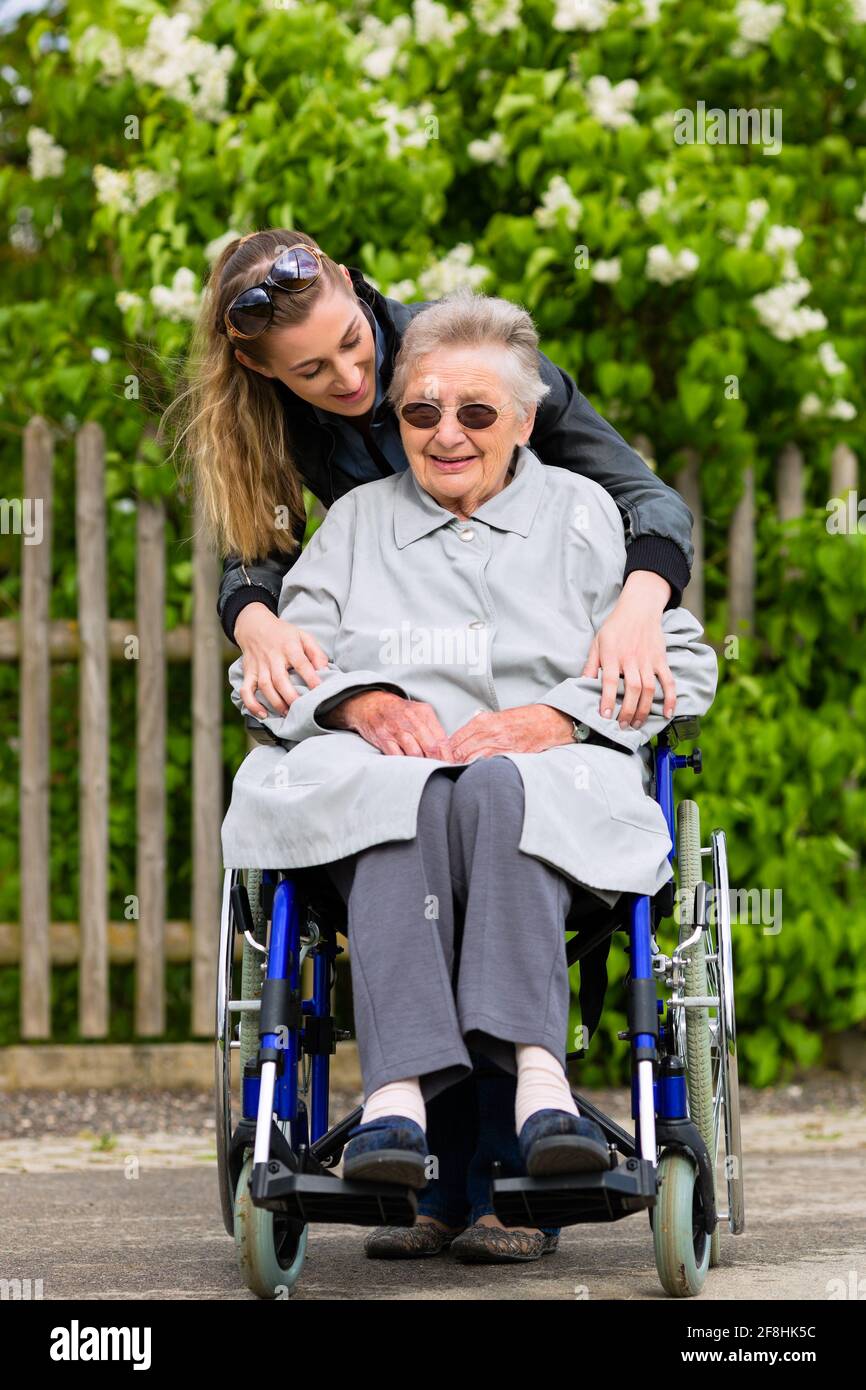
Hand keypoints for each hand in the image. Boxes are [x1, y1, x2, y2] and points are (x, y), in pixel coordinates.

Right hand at [235, 603, 329, 717]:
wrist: (254, 625)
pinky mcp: (248, 673)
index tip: (319, 689)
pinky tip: (262, 714)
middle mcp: (272, 657)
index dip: (310, 677)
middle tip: (301, 709)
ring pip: (265, 687)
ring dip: (275, 703)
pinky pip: (246, 690)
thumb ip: (316, 652)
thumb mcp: (303, 636)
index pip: (301, 663)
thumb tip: (325, 670)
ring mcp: (259, 666)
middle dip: (290, 696)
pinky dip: (252, 704)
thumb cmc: (283, 634)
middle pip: (280, 679)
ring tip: (287, 714)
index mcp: (289, 647)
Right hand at [321, 690, 454, 759]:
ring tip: (426, 772)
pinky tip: (410, 769)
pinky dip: (405, 764)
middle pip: (430, 747)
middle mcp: (411, 719)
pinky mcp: (383, 738)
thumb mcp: (419, 713)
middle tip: (442, 772)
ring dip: (422, 765)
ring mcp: (396, 729)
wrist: (372, 704)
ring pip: (415, 753)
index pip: (442, 739)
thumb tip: (447, 751)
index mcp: (424, 713)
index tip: (452, 766)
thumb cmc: (400, 712)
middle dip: (438, 762)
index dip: (448, 756)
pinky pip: (397, 756)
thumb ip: (433, 729)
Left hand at [450, 704, 572, 762]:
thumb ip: (477, 728)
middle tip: (444, 770)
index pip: (454, 739)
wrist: (546, 722)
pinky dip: (479, 770)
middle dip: (450, 762)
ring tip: (457, 774)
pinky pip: (489, 765)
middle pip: (459, 751)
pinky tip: (475, 775)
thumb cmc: (522, 720)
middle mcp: (489, 732)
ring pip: (471, 760)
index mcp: (483, 721)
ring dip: (463, 768)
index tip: (440, 759)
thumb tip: (459, 741)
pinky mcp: (510, 756)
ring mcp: (500, 745)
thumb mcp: (495, 718)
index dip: (444, 752)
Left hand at [581, 572, 675, 728]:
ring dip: (644, 709)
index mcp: (612, 655)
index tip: (606, 716)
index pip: (610, 681)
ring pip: (649, 689)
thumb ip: (591, 664)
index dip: (608, 700)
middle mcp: (631, 658)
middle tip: (623, 726)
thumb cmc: (615, 627)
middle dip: (628, 711)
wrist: (639, 608)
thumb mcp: (597, 642)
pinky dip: (670, 698)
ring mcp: (648, 659)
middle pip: (632, 689)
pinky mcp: (661, 660)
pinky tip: (667, 713)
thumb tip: (582, 684)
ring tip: (638, 724)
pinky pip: (668, 681)